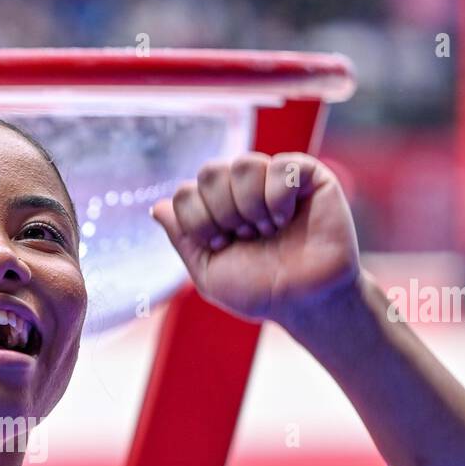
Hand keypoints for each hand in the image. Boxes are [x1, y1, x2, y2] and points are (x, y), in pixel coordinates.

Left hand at [151, 152, 359, 326]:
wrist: (304, 301)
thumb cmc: (260, 291)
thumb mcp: (209, 273)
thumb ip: (183, 238)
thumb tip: (157, 206)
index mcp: (216, 209)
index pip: (185, 192)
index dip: (198, 222)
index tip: (220, 246)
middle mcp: (242, 189)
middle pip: (210, 172)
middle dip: (222, 213)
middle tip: (245, 238)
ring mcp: (273, 179)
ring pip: (243, 164)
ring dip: (251, 207)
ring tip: (268, 231)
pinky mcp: (307, 175)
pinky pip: (280, 165)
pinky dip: (278, 197)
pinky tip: (287, 218)